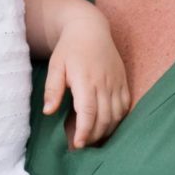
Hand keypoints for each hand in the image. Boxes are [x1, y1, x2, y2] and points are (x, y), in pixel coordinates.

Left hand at [43, 7, 129, 148]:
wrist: (90, 29)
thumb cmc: (69, 48)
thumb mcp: (56, 65)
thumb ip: (53, 89)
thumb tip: (48, 111)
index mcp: (86, 80)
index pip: (88, 112)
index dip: (84, 131)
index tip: (77, 145)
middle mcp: (104, 83)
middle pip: (104, 118)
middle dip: (93, 136)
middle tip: (81, 145)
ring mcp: (116, 83)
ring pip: (116, 115)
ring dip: (106, 131)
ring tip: (92, 138)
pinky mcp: (123, 82)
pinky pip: (125, 107)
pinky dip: (118, 120)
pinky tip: (107, 125)